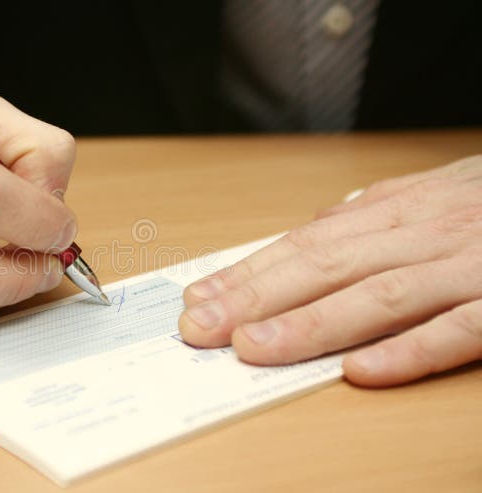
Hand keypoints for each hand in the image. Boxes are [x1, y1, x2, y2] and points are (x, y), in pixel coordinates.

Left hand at [179, 156, 481, 386]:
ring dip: (310, 325)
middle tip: (200, 328)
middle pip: (324, 267)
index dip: (249, 273)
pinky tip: (360, 373)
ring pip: (377, 295)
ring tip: (252, 351)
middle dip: (255, 299)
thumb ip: (379, 207)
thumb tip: (323, 217)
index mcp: (400, 211)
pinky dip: (409, 350)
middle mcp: (424, 233)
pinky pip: (460, 328)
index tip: (199, 299)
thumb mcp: (436, 188)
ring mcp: (469, 265)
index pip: (306, 244)